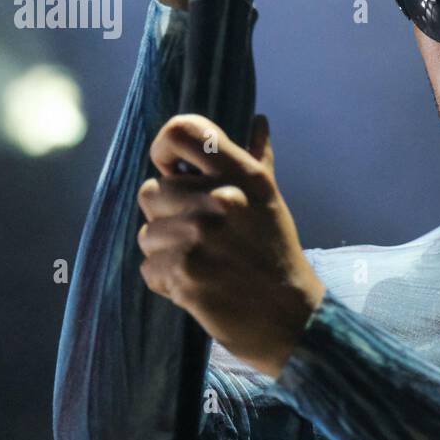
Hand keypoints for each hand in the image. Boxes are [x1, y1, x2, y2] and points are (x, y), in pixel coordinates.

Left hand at [137, 113, 325, 377]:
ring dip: (166, 253)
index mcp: (244, 176)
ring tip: (202, 264)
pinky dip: (167, 283)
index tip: (168, 168)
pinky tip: (198, 286)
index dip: (162, 147)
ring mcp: (202, 236)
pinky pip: (149, 269)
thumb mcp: (271, 202)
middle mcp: (222, 199)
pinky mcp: (186, 273)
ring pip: (146, 233)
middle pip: (152, 190)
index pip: (181, 132)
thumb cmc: (277, 256)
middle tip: (197, 237)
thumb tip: (258, 121)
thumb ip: (258, 159)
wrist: (292, 318)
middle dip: (167, 217)